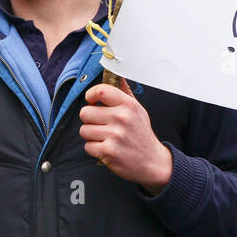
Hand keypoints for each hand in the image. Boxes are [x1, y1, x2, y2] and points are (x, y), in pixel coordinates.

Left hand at [79, 79, 172, 194]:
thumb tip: (115, 75)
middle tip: (100, 124)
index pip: (100, 91)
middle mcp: (122, 118)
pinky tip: (105, 148)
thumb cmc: (141, 134)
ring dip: (91, 135)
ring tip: (104, 137)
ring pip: (84, 130)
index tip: (92, 101)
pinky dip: (94, 149)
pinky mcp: (108, 152)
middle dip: (89, 119)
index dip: (90, 95)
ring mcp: (115, 136)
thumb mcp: (138, 110)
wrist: (152, 162)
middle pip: (85, 112)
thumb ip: (124, 93)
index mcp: (128, 105)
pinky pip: (87, 146)